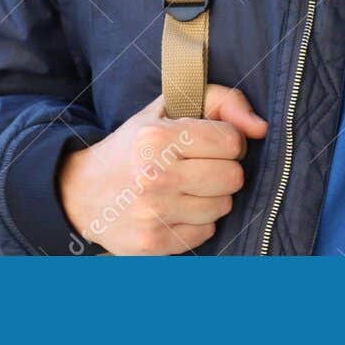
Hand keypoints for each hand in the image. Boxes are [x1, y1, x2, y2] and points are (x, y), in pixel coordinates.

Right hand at [58, 84, 266, 254]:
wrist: (82, 193)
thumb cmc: (136, 145)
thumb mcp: (168, 108)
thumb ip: (220, 100)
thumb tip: (261, 127)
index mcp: (156, 137)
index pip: (231, 141)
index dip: (227, 140)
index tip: (208, 142)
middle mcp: (153, 176)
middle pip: (233, 177)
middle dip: (223, 169)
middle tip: (199, 165)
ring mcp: (153, 214)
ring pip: (223, 206)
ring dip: (211, 196)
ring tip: (185, 187)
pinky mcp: (153, 244)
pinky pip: (206, 232)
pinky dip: (197, 221)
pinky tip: (175, 209)